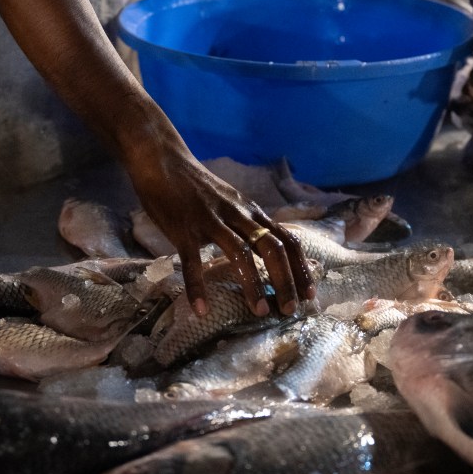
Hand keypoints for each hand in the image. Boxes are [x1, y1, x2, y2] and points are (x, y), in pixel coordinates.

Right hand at [126, 127, 315, 318]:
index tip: (309, 292)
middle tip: (290, 310)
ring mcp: (210, 221)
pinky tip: (201, 309)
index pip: (286, 239)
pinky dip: (197, 287)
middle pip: (271, 248)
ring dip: (253, 285)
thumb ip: (248, 224)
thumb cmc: (197, 187)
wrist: (163, 161)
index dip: (300, 267)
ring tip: (260, 312)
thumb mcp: (232, 202)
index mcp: (250, 212)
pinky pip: (192, 261)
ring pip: (239, 254)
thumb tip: (267, 253)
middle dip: (285, 280)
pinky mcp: (183, 228)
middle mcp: (237, 215)